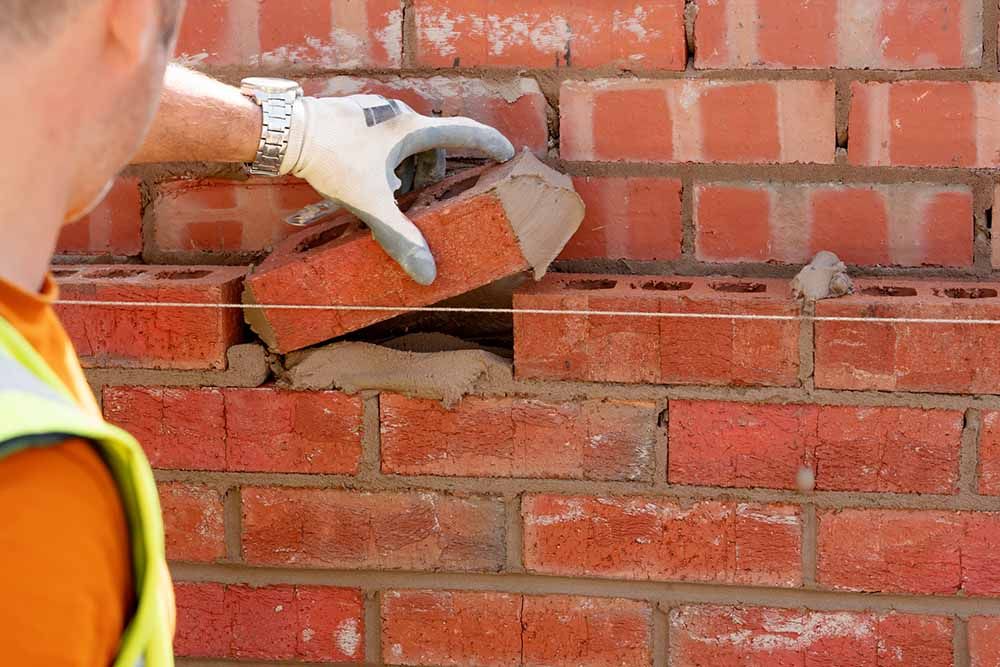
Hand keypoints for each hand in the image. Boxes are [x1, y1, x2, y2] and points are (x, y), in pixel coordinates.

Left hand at [280, 95, 514, 284]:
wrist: (287, 133)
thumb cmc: (332, 160)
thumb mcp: (371, 204)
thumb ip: (400, 238)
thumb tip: (428, 274)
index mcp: (411, 129)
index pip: (463, 133)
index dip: (488, 144)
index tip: (508, 153)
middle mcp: (397, 113)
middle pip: (432, 143)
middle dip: (434, 172)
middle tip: (428, 196)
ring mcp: (374, 110)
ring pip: (406, 141)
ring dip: (409, 166)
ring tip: (395, 191)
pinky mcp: (355, 114)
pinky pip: (384, 136)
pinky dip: (388, 158)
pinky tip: (370, 177)